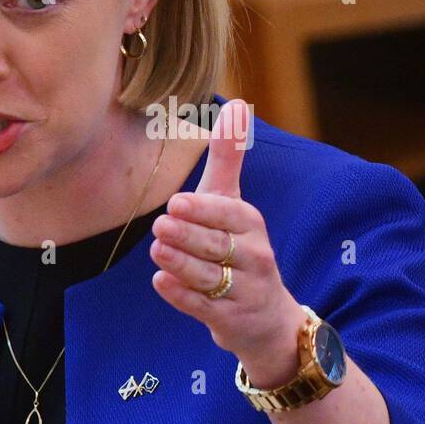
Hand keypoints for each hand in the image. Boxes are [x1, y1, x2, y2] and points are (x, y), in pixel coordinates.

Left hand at [149, 99, 304, 378]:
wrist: (266, 318)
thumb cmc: (241, 249)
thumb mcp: (235, 203)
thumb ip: (230, 157)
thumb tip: (239, 103)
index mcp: (251, 226)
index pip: (230, 215)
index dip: (205, 211)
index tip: (177, 203)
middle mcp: (254, 258)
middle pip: (218, 246)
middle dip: (189, 237)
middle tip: (161, 225)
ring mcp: (244, 292)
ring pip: (209, 277)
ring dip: (182, 264)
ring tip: (158, 251)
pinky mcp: (231, 320)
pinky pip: (204, 307)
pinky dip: (182, 296)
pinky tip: (161, 282)